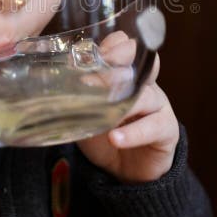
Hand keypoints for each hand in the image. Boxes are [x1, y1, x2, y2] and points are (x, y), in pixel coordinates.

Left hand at [77, 43, 178, 183]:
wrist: (126, 170)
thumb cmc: (106, 134)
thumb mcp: (86, 113)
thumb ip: (75, 98)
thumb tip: (49, 88)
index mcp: (127, 77)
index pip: (128, 49)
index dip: (115, 45)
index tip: (93, 52)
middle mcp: (146, 86)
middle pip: (143, 63)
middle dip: (122, 62)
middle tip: (92, 76)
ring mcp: (159, 107)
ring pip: (146, 96)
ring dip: (123, 102)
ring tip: (102, 110)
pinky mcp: (166, 131)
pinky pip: (154, 127)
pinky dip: (134, 133)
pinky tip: (116, 138)